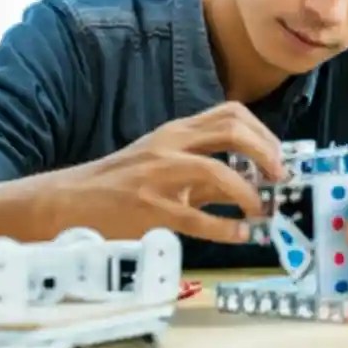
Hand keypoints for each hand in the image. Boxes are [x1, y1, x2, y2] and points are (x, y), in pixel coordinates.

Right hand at [55, 102, 286, 243]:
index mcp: (176, 131)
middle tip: (279, 177)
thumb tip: (252, 179)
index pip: (230, 113)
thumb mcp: (163, 163)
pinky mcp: (150, 208)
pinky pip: (198, 219)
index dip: (263, 132)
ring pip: (217, 171)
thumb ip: (204, 169)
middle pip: (231, 130)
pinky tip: (240, 235)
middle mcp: (170, 145)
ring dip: (248, 192)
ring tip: (261, 209)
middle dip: (266, 152)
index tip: (278, 155)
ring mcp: (159, 175)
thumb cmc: (120, 183)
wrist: (69, 200)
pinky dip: (227, 228)